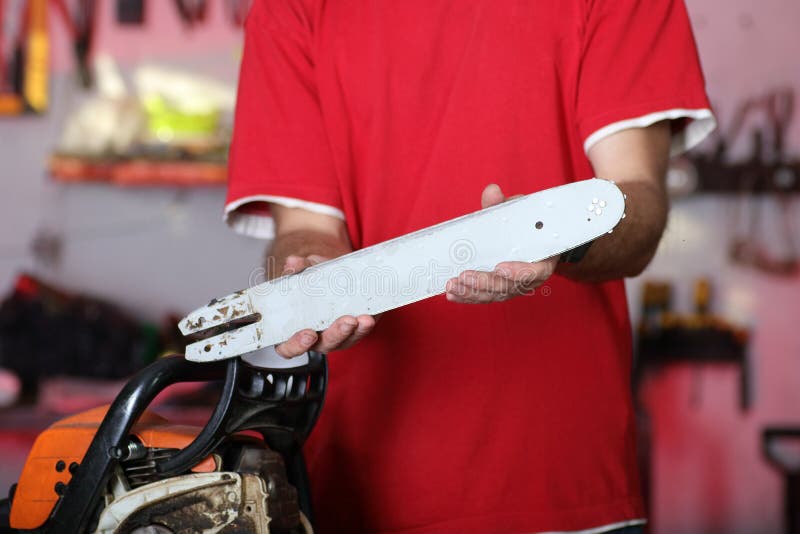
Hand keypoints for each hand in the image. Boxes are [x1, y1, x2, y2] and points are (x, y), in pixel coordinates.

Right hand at [274, 254, 376, 357]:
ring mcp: (338, 335)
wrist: (336, 271)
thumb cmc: (315, 276)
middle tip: (346, 322)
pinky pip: (361, 331)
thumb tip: (292, 263)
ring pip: (347, 340)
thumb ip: (299, 267)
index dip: (297, 344)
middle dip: (336, 334)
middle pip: (325, 344)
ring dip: (356, 331)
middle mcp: (317, 336)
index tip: (308, 334)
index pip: (290, 347)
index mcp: (295, 328)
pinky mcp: (356, 328)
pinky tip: (370, 316)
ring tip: (363, 319)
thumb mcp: (306, 269)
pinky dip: (366, 325)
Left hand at [444, 184, 558, 303]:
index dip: (518, 272)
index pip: (534, 271)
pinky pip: (483, 296)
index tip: (500, 267)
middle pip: (508, 287)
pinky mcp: (498, 291)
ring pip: (493, 294)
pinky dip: (467, 296)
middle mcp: (528, 278)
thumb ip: (504, 204)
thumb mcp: (518, 211)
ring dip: (471, 292)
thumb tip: (492, 191)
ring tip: (452, 287)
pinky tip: (451, 294)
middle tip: (465, 277)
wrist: (529, 236)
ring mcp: (512, 287)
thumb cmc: (525, 224)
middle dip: (485, 283)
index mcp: (541, 259)